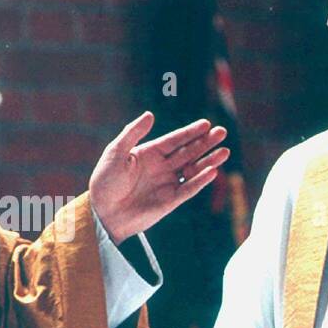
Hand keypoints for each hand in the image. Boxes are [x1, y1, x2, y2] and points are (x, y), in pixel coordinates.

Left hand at [89, 112, 228, 243]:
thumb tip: (150, 114)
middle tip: (222, 132)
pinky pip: (188, 189)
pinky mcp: (169, 201)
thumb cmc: (105, 182)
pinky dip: (200, 181)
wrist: (102, 213)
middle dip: (205, 143)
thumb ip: (132, 133)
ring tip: (225, 151)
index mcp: (149, 153)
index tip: (205, 124)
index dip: (190, 132)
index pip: (174, 140)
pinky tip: (212, 172)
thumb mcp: (116, 153)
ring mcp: (167, 183)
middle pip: (188, 152)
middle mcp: (161, 167)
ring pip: (193, 170)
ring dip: (208, 161)